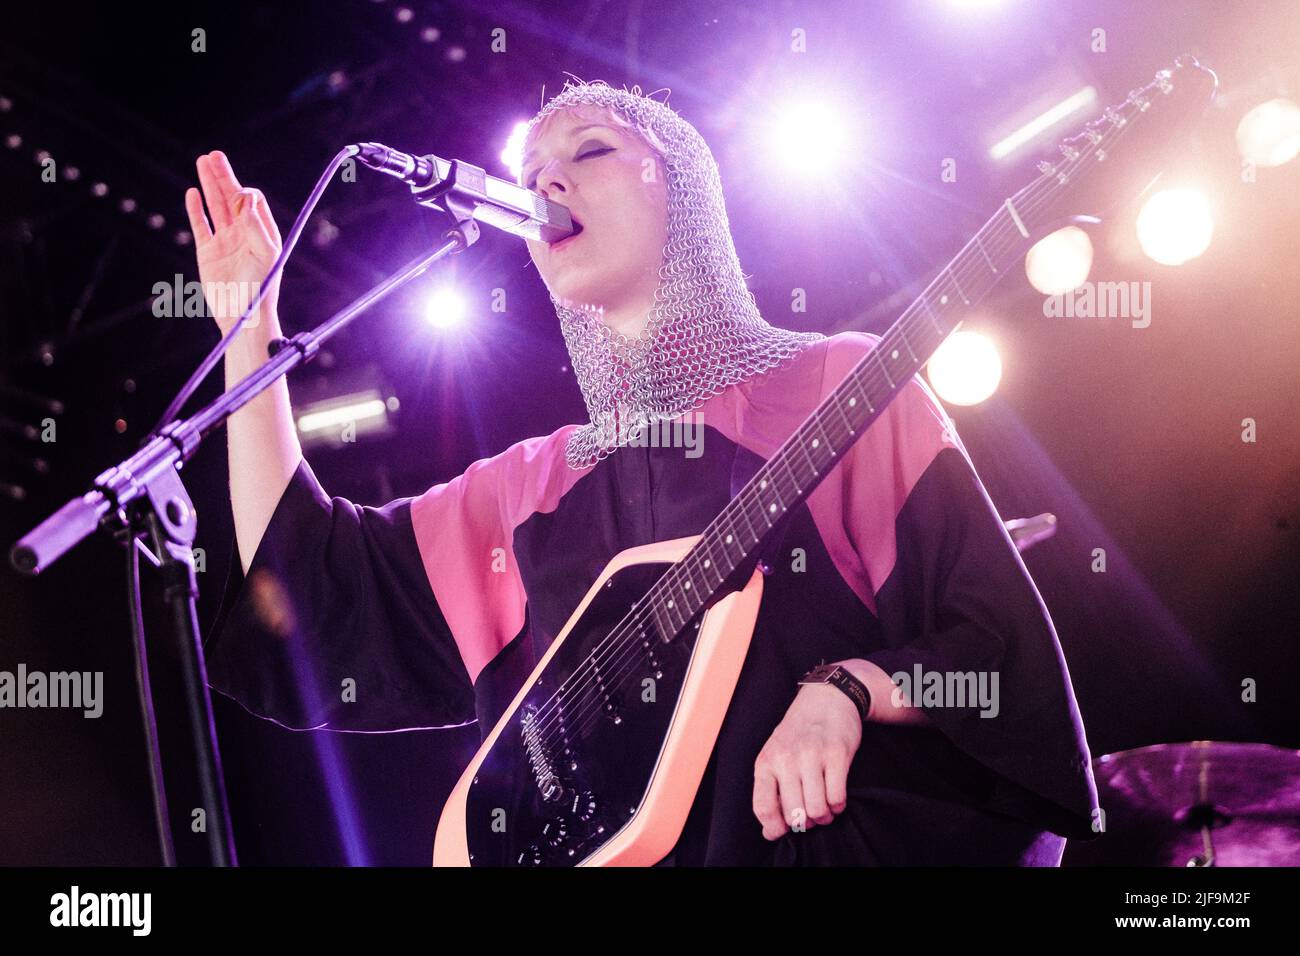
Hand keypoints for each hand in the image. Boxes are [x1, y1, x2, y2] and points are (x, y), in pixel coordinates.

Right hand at [185, 150, 282, 334]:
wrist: (242, 317)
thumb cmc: (260, 289)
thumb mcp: (265, 255)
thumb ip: (256, 226)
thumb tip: (248, 197)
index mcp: (262, 233)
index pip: (253, 202)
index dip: (244, 194)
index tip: (239, 196)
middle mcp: (244, 234)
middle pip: (232, 198)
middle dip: (223, 177)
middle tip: (214, 155)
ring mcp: (225, 242)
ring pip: (215, 207)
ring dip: (209, 185)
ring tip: (202, 163)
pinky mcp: (208, 252)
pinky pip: (201, 226)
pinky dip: (195, 209)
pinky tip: (192, 192)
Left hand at [753, 679, 862, 840]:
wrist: (827, 698)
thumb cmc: (799, 733)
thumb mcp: (776, 755)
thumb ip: (771, 791)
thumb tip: (770, 833)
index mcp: (766, 761)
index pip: (764, 807)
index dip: (775, 828)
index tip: (784, 830)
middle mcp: (786, 758)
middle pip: (794, 814)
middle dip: (806, 823)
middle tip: (811, 815)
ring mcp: (811, 755)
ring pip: (817, 810)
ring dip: (824, 816)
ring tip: (826, 807)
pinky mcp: (836, 754)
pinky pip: (837, 797)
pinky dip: (838, 805)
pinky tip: (836, 796)